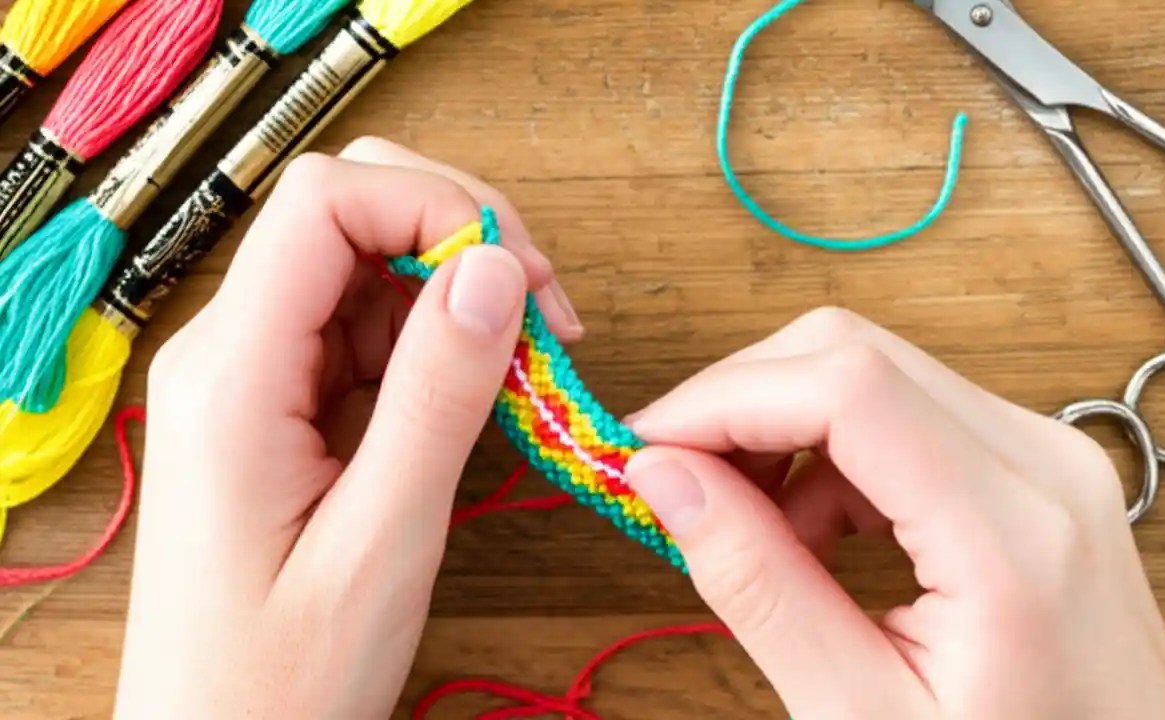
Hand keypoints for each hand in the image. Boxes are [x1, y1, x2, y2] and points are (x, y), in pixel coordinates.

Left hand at [113, 138, 579, 717]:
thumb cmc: (279, 678)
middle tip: (539, 308)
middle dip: (456, 233)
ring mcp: (249, 378)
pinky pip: (359, 333)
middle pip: (344, 214)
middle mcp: (228, 355)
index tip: (521, 274)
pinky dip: (430, 344)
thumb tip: (494, 267)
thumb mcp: (381, 540)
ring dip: (454, 295)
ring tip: (522, 367)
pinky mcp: (275, 406)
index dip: (436, 205)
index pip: (326, 203)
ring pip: (362, 270)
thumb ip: (436, 395)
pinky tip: (475, 391)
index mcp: (232, 375)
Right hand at [624, 307, 1164, 719]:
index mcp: (1013, 531)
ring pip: (874, 374)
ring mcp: (1046, 456)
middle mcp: (1044, 462)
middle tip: (672, 478)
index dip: (724, 399)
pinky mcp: (1033, 467)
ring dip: (781, 431)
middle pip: (854, 352)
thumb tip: (663, 479)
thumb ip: (758, 587)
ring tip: (744, 529)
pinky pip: (905, 416)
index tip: (643, 445)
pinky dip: (830, 461)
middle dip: (740, 403)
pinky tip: (808, 537)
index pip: (847, 386)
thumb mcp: (861, 714)